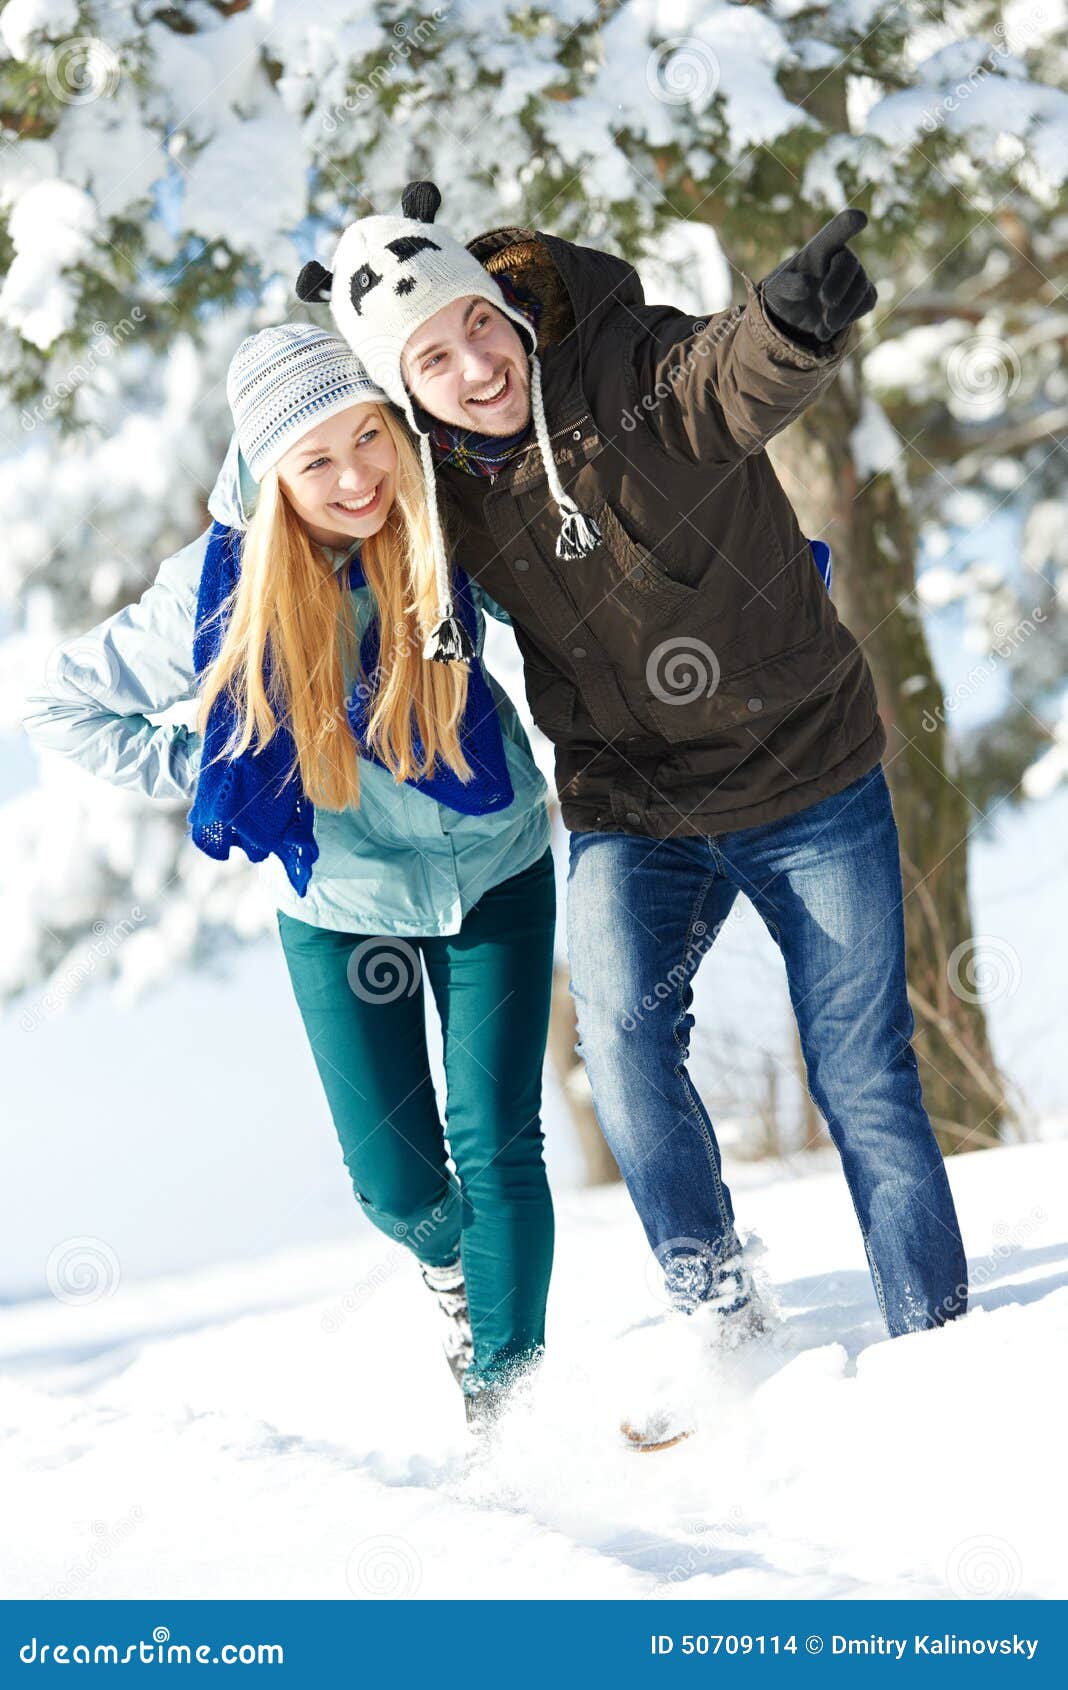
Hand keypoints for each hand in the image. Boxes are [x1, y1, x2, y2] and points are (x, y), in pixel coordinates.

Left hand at [759, 210, 876, 349]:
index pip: (834, 232)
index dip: (847, 224)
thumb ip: (787, 285)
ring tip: (822, 328)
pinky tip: (827, 327)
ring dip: (842, 311)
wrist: (796, 311)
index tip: (860, 218)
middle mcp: (841, 256)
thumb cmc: (785, 291)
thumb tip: (806, 287)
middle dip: (838, 285)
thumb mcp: (775, 289)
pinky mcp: (865, 292)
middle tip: (824, 302)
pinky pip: (867, 302)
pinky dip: (849, 319)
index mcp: (819, 248)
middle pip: (848, 265)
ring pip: (861, 288)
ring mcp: (856, 274)